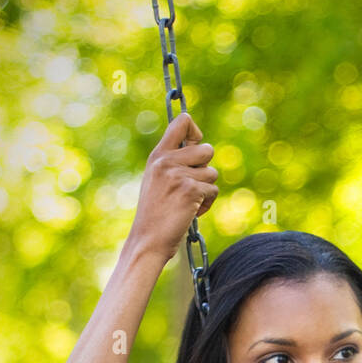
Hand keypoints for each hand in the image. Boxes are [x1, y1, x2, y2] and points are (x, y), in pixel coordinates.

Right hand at [126, 111, 218, 263]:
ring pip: (212, 173)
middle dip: (205, 169)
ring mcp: (178, 175)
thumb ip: (174, 162)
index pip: (182, 122)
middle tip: (192, 185)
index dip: (195, 132)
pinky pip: (213, 191)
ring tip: (189, 202)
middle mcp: (167, 161)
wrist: (148, 240)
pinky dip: (207, 204)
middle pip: (207, 149)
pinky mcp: (190, 190)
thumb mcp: (157, 180)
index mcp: (158, 155)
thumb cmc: (155, 214)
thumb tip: (202, 148)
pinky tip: (192, 212)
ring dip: (206, 190)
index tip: (195, 145)